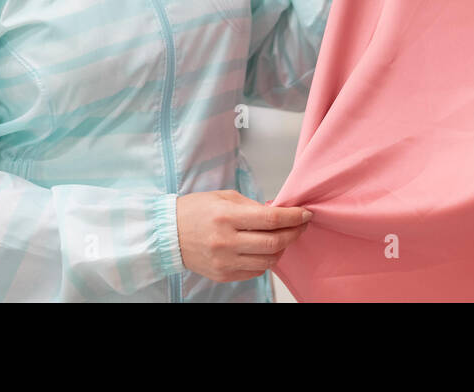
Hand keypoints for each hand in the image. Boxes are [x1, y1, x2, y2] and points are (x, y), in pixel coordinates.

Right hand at [175, 190, 311, 281]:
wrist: (168, 234)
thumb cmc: (195, 210)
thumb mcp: (224, 197)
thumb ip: (252, 205)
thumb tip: (279, 212)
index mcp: (226, 217)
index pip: (270, 219)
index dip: (293, 217)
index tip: (305, 213)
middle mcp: (226, 242)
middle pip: (273, 242)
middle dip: (294, 233)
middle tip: (301, 225)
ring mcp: (225, 262)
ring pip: (268, 260)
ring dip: (282, 248)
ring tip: (283, 236)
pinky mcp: (223, 275)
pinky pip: (255, 271)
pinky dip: (266, 260)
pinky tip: (265, 249)